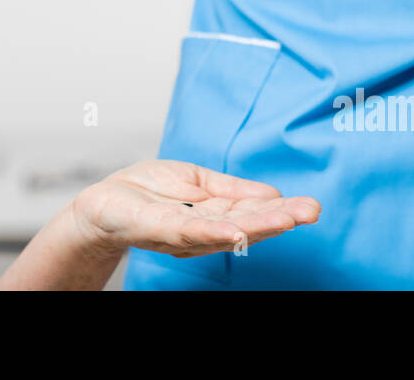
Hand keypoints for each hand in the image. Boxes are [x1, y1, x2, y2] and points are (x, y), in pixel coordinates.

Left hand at [71, 159, 320, 257]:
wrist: (101, 204)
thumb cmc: (146, 192)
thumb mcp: (196, 181)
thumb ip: (231, 189)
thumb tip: (272, 192)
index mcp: (214, 215)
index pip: (252, 213)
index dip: (281, 210)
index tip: (311, 207)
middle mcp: (203, 230)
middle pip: (245, 225)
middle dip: (278, 220)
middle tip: (312, 212)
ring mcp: (182, 234)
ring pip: (224, 230)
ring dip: (255, 226)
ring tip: (286, 219)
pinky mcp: (158, 230)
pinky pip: (188, 231)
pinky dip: (212, 232)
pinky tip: (234, 231)